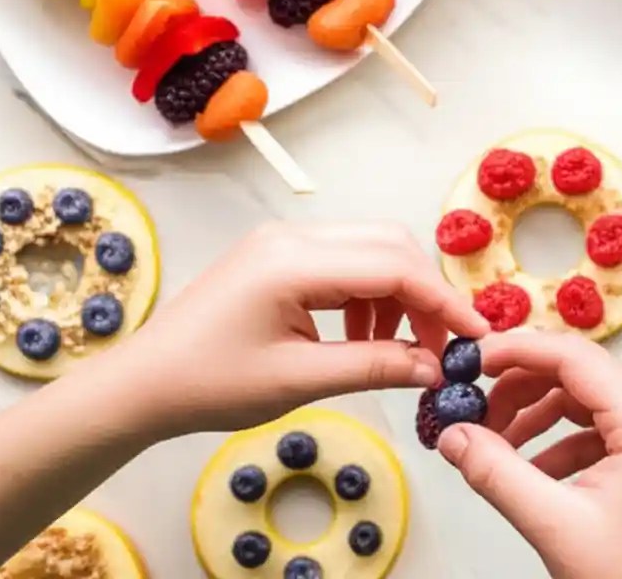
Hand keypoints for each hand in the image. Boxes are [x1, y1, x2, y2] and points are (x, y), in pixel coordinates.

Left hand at [89, 222, 489, 437]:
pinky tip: (362, 339)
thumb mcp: (299, 381)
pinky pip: (344, 262)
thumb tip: (436, 370)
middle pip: (389, 245)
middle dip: (425, 294)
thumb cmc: (210, 385)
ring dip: (397, 297)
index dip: (442, 301)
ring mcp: (284, 241)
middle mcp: (293, 237)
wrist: (144, 384)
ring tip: (398, 353)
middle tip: (440, 349)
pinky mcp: (278, 255)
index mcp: (294, 262)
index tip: (477, 336)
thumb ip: (374, 366)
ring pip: (371, 251)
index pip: (393, 267)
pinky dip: (369, 297)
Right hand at [438, 334, 621, 578]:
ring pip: (594, 398)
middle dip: (524, 390)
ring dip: (542, 416)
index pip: (574, 357)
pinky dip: (568, 440)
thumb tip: (454, 434)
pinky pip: (611, 427)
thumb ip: (496, 472)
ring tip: (500, 448)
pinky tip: (536, 472)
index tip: (473, 362)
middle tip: (479, 416)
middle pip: (583, 373)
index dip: (515, 352)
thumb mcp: (556, 526)